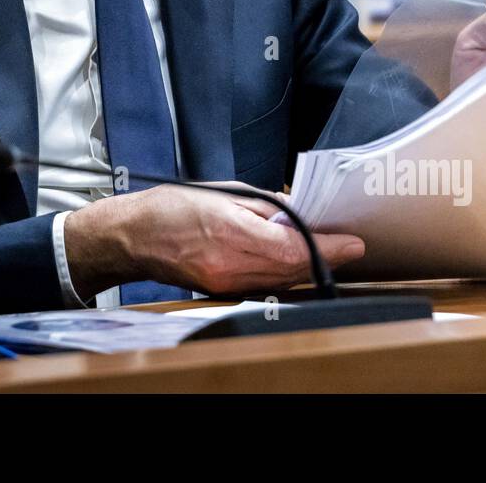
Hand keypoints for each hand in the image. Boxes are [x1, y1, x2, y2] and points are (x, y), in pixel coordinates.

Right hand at [63, 183, 364, 297]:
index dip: (327, 247)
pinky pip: (264, 286)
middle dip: (325, 257)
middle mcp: (230, 264)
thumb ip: (262, 204)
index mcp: (229, 231)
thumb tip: (296, 212)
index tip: (353, 243)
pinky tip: (293, 262)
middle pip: (292, 269)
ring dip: (307, 267)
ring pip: (282, 281)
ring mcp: (226, 283)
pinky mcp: (221, 292)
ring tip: (327, 251)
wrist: (132, 237)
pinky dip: (284, 274)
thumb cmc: (170, 206)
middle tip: (348, 245)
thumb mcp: (220, 192)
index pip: (292, 247)